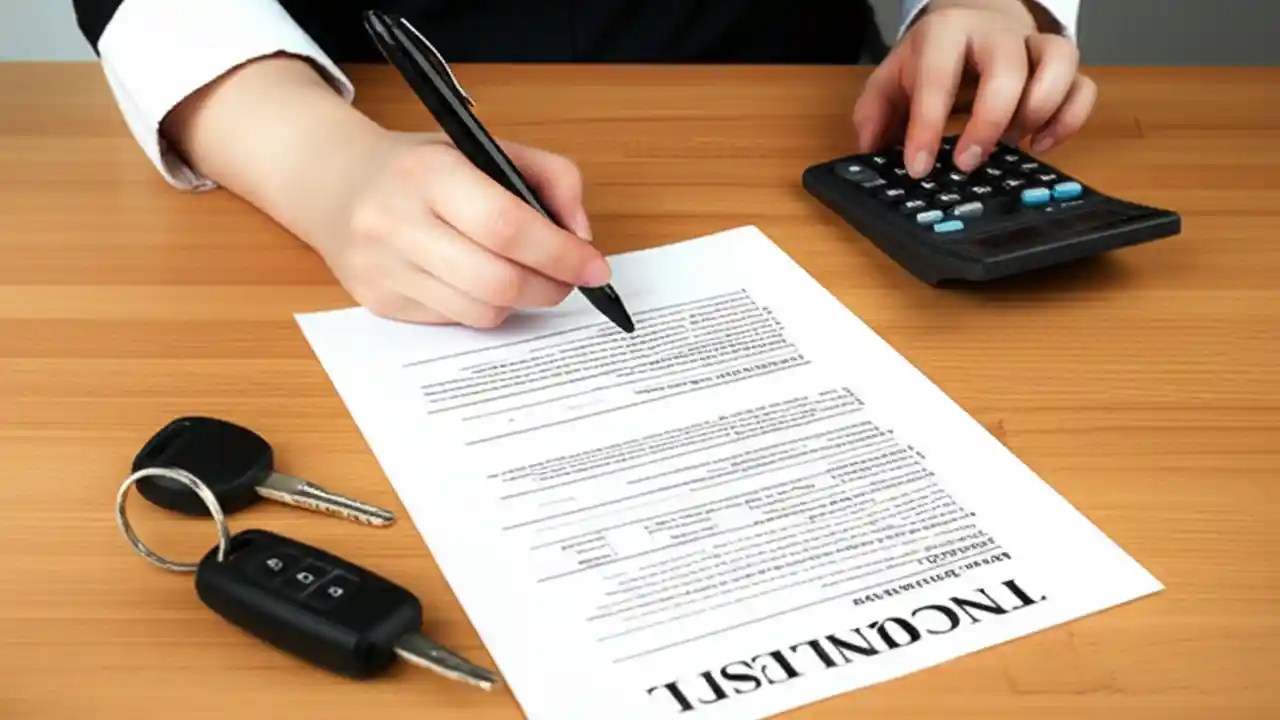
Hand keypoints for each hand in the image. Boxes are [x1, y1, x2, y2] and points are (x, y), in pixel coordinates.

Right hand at [320, 132, 610, 326]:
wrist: (333, 183)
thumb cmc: (420, 167)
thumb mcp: (483, 148)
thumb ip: (550, 177)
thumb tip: (581, 237)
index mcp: (427, 173)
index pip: (508, 226)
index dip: (561, 253)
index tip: (595, 266)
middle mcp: (396, 222)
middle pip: (498, 281)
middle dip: (550, 287)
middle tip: (568, 280)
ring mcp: (383, 269)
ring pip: (481, 311)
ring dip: (519, 301)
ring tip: (524, 276)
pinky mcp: (380, 303)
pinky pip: (455, 320)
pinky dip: (481, 305)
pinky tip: (475, 280)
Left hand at [853, 0, 1095, 177]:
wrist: (973, 21)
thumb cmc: (931, 59)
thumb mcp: (892, 79)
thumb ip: (875, 112)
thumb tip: (870, 148)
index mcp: (946, 33)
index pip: (938, 77)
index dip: (927, 126)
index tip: (919, 168)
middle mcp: (996, 33)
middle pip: (1008, 67)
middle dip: (989, 122)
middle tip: (968, 162)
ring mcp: (1034, 45)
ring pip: (1061, 63)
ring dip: (1039, 112)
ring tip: (1012, 146)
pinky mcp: (1063, 66)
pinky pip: (1084, 86)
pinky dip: (1069, 120)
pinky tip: (1040, 145)